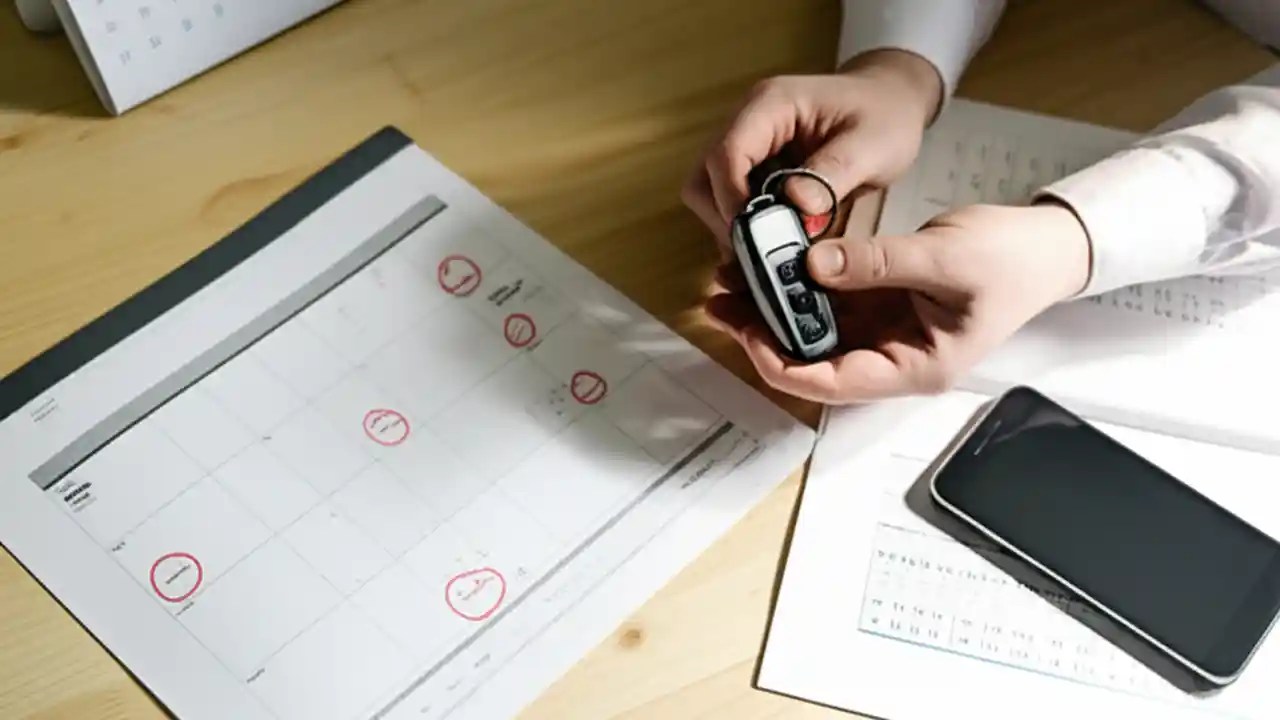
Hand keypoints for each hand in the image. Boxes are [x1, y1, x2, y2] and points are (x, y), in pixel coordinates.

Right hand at [682, 49, 942, 257]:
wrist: (893, 101)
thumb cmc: (886, 116)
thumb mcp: (873, 146)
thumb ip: (832, 175)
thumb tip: (793, 207)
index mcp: (771, 105)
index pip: (726, 155)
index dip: (733, 202)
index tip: (759, 240)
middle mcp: (748, 121)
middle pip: (705, 176)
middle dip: (724, 219)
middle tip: (761, 252)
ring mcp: (747, 143)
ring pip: (709, 191)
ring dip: (731, 225)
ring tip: (770, 250)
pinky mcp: (753, 164)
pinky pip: (730, 198)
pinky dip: (745, 224)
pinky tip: (775, 241)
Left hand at [705, 203, 1092, 403]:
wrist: (1045, 246)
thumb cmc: (1012, 262)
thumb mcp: (942, 257)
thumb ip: (874, 263)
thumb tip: (812, 264)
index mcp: (915, 368)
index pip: (834, 384)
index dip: (783, 364)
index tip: (747, 335)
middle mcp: (895, 358)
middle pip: (815, 360)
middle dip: (766, 334)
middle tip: (723, 302)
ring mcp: (887, 333)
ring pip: (816, 332)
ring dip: (775, 310)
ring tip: (733, 281)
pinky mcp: (882, 305)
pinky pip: (830, 304)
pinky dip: (799, 288)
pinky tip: (770, 266)